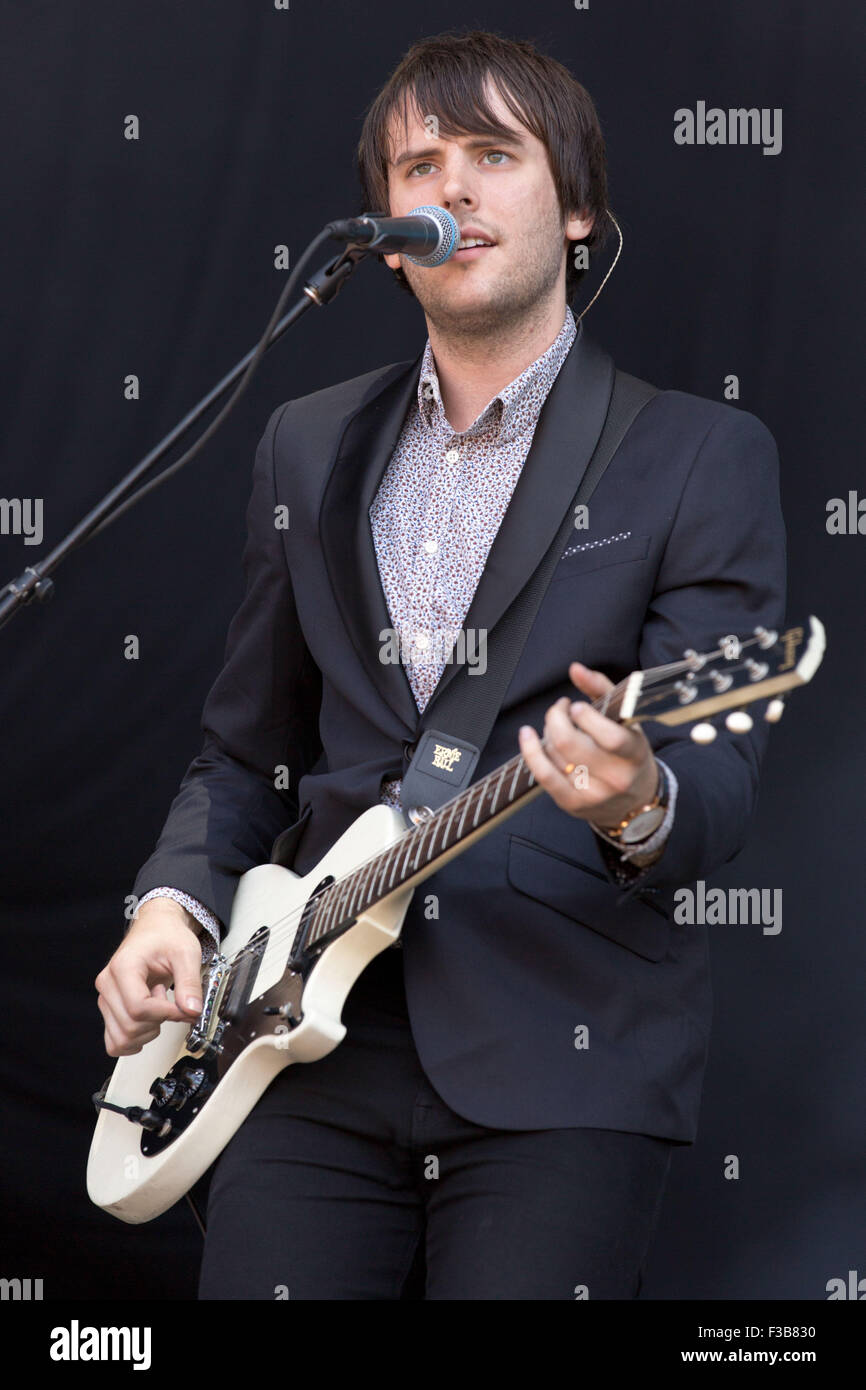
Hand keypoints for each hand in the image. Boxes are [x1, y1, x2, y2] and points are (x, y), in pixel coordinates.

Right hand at [94, 899, 204, 1056]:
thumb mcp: (186, 953)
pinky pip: (115, 1042)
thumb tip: (192, 1011)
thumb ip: (190, 983)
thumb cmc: (166, 936)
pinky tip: (149, 1022)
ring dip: (147, 1033)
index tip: (183, 1007)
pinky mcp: (110, 1009)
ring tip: (157, 1007)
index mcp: (123, 967)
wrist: (156, 929)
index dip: (166, 1013)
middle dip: (158, 1021)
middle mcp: (108, 984)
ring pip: (121, 1039)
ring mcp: (106, 998)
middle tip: (169, 1000)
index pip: (138, 1007)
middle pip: (130, 1026)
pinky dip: (135, 1041)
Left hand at [518, 661, 658, 829]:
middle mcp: (616, 778)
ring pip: (555, 755)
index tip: (575, 705)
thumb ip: (601, 689)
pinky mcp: (572, 804)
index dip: (587, 718)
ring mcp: (593, 794)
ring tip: (556, 725)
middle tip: (560, 708)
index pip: (611, 738)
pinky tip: (527, 736)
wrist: (635, 801)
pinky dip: (531, 752)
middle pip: (570, 743)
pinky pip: (544, 776)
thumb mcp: (626, 719)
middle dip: (556, 717)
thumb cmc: (628, 752)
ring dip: (548, 732)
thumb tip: (575, 669)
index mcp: (635, 754)